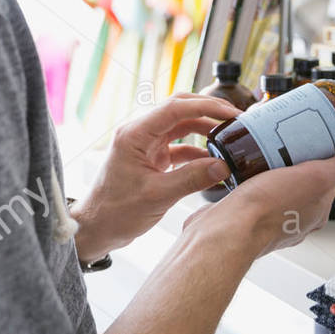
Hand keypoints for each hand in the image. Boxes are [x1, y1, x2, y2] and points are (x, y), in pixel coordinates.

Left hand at [70, 93, 242, 261]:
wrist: (97, 227)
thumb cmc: (116, 211)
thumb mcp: (158, 196)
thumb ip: (192, 179)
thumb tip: (224, 166)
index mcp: (135, 134)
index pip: (175, 107)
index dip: (207, 106)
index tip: (233, 112)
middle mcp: (139, 133)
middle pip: (179, 110)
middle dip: (208, 111)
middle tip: (237, 120)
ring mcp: (145, 145)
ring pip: (181, 127)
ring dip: (205, 130)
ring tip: (231, 138)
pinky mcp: (151, 158)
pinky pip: (179, 147)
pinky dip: (198, 151)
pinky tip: (216, 161)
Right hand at [185, 143, 334, 256]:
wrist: (226, 230)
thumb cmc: (268, 208)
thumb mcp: (314, 178)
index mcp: (317, 212)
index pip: (327, 178)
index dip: (321, 157)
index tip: (310, 139)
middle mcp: (296, 219)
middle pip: (301, 182)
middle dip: (293, 162)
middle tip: (281, 141)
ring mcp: (270, 220)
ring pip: (276, 188)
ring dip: (270, 171)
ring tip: (260, 151)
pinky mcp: (246, 217)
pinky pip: (254, 194)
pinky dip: (251, 181)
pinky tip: (243, 170)